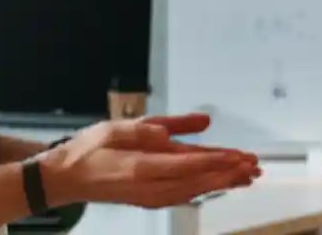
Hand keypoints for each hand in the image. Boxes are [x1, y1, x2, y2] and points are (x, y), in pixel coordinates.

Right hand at [41, 112, 261, 208]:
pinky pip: (185, 195)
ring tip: (250, 176)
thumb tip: (198, 122)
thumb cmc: (91, 148)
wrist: (66, 179)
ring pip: (195, 191)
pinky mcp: (152, 199)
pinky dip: (207, 189)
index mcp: (140, 167)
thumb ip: (158, 125)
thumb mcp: (118, 127)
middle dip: (228, 175)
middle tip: (255, 167)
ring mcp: (151, 198)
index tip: (239, 156)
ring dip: (223, 184)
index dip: (215, 161)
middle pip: (197, 182)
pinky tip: (224, 184)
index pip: (186, 165)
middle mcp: (149, 188)